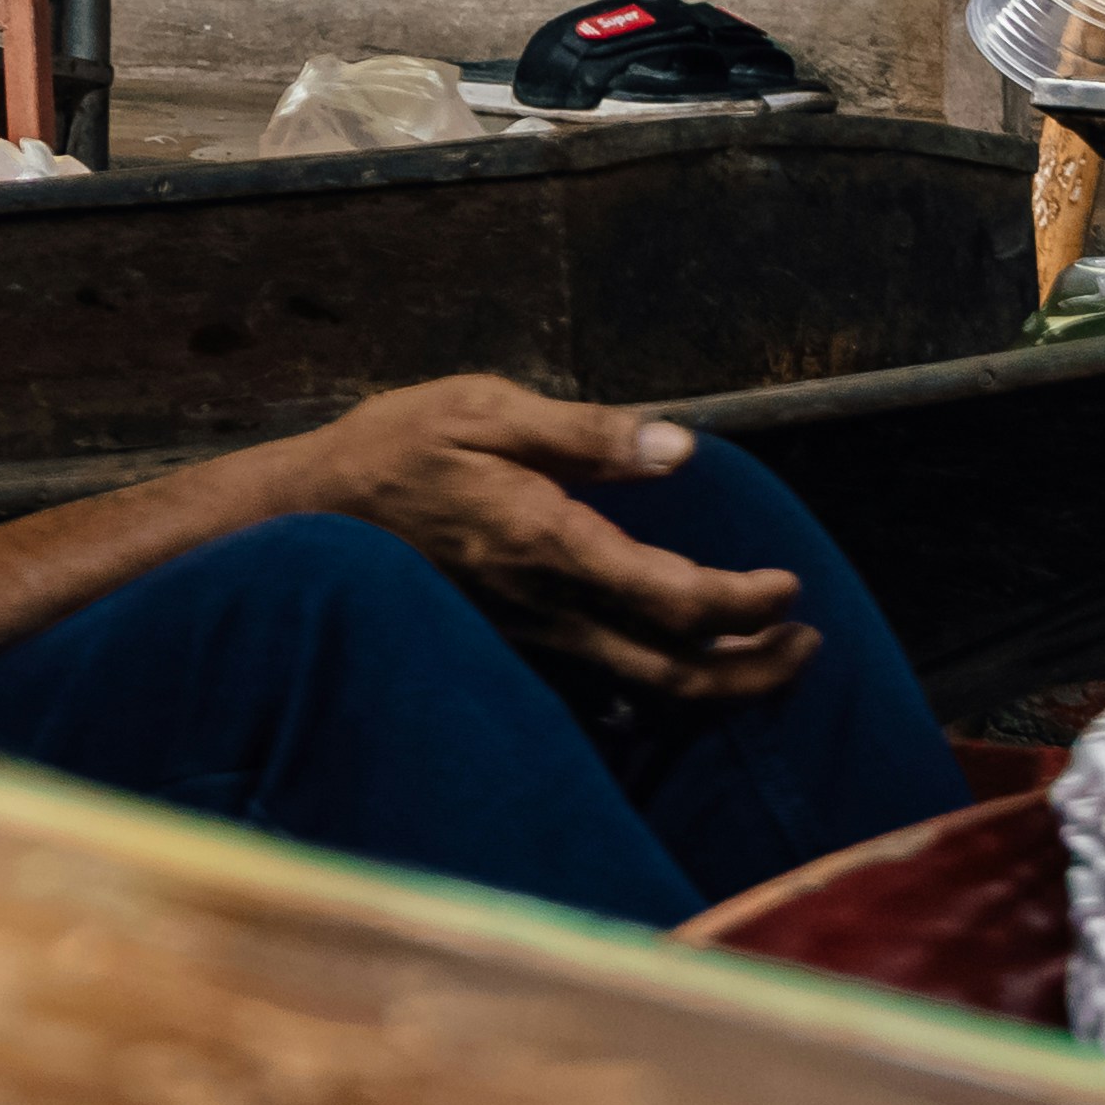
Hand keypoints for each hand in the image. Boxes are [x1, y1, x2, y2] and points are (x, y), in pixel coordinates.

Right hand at [290, 375, 822, 702]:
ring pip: (645, 694)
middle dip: (759, 669)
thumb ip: (585, 433)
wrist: (296, 516)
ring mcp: (528, 640)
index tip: (789, 585)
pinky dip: (657, 695)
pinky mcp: (509, 649)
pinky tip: (676, 674)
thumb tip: (679, 447)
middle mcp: (547, 608)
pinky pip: (600, 692)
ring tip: (767, 661)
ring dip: (720, 688)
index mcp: (550, 543)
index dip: (749, 603)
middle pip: (677, 672)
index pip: (678, 600)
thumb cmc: (390, 451)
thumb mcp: (481, 410)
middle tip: (808, 642)